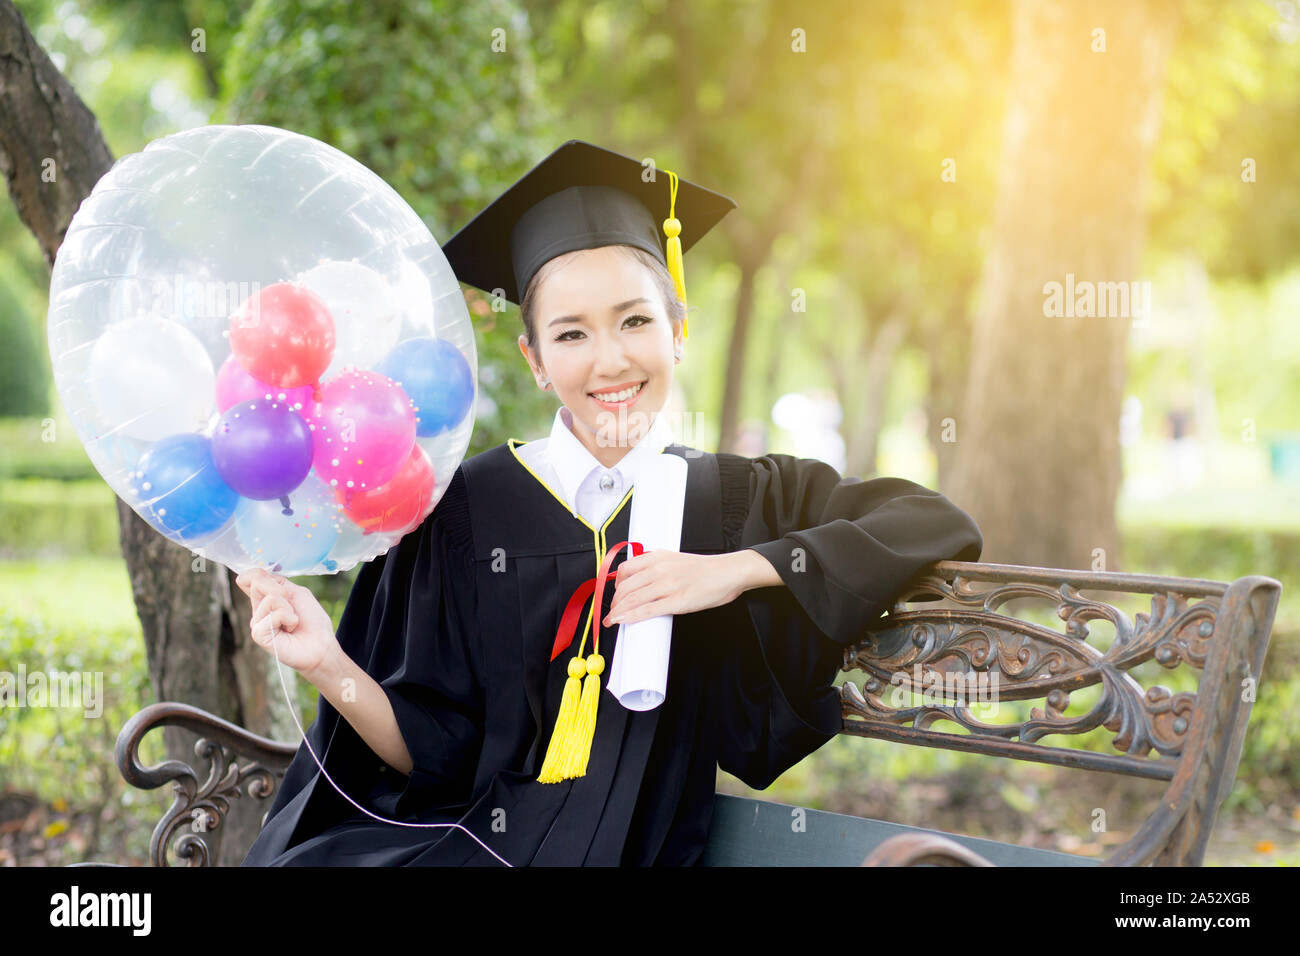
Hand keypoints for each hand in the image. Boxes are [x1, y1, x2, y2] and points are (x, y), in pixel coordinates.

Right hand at [235, 568, 339, 679]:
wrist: (320, 643)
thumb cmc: (311, 620)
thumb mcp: (296, 592)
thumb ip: (275, 581)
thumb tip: (248, 575)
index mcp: (265, 598)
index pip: (250, 577)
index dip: (261, 575)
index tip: (281, 587)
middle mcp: (258, 609)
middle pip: (257, 582)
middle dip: (282, 590)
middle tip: (293, 607)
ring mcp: (257, 622)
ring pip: (270, 599)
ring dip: (289, 608)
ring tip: (293, 622)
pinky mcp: (258, 634)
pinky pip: (274, 615)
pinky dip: (288, 619)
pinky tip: (290, 629)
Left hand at [602, 549, 780, 626]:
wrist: (729, 572)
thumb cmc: (706, 569)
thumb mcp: (677, 559)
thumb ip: (659, 567)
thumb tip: (643, 580)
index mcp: (659, 557)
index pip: (625, 569)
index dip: (615, 584)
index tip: (614, 594)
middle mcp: (660, 569)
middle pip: (625, 586)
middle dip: (614, 602)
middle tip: (612, 611)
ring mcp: (667, 585)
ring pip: (632, 599)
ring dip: (617, 611)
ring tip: (612, 620)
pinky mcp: (676, 601)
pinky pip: (647, 610)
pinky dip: (630, 616)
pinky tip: (621, 621)